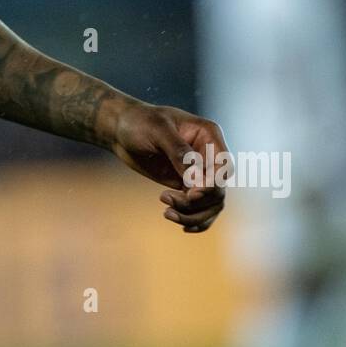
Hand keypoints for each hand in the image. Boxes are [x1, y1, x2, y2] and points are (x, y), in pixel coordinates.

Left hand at [109, 100, 228, 233]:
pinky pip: (200, 208)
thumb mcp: (158, 131)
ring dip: (193, 215)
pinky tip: (179, 223)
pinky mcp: (187, 185)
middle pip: (218, 190)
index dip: (212, 185)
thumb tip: (197, 178)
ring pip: (211, 204)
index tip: (191, 194)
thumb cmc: (140, 122)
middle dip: (196, 203)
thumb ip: (179, 152)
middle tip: (165, 198)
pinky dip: (194, 219)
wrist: (121, 129)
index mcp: (208, 135)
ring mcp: (199, 172)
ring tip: (167, 213)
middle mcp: (208, 155)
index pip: (223, 167)